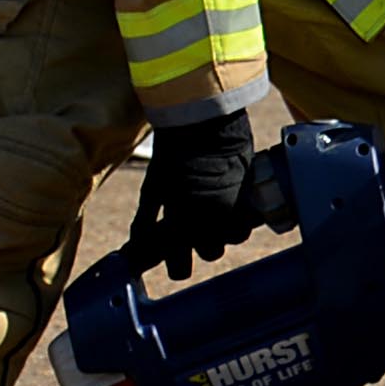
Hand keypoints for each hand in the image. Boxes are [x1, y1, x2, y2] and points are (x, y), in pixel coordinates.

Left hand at [136, 108, 271, 274]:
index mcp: (182, 223)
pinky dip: (239, 220)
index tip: (174, 262)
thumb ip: (146, 222)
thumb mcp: (154, 188)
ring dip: (222, 232)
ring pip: (231, 239)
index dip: (175, 266)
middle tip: (194, 231)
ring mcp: (233, 210)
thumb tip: (134, 247)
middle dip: (201, 246)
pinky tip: (231, 208)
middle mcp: (210, 223)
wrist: (205, 119)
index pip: (179, 265)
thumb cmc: (172, 151)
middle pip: (210, 254)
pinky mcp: (250, 196)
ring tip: (214, 214)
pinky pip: (247, 222)